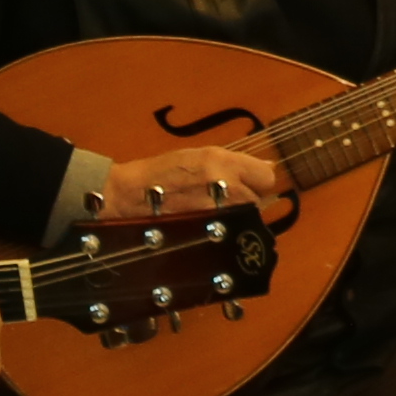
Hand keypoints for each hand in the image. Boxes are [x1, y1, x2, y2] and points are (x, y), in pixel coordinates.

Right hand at [102, 140, 293, 225]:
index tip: (245, 185)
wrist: (127, 199)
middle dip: (243, 202)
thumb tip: (267, 168)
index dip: (256, 182)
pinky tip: (204, 230)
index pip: (266, 177)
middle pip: (257, 202)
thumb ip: (234, 162)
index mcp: (220, 163)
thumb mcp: (197, 156)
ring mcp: (217, 215)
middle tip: (217, 201)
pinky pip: (230, 239)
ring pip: (245, 222)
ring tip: (207, 216)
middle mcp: (223, 188)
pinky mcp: (208, 237)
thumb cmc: (159, 175)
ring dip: (233, 221)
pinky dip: (222, 238)